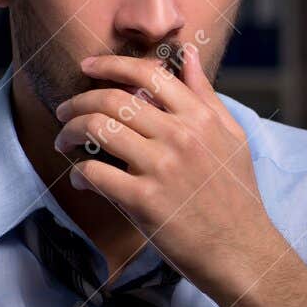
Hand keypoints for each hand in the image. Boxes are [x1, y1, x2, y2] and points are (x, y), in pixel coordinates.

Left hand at [54, 47, 306, 306]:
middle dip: (79, 101)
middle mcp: (180, 136)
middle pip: (113, 99)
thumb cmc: (237, 196)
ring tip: (64, 142)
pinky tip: (80, 178)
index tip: (88, 66)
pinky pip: (95, 174)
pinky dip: (79, 173)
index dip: (110, 64)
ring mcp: (161, 168)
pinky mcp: (144, 201)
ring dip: (70, 132)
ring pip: (97, 129)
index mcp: (200, 117)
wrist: (242, 251)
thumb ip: (205, 94)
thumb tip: (188, 55)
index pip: (147, 73)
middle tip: (65, 111)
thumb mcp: (231, 137)